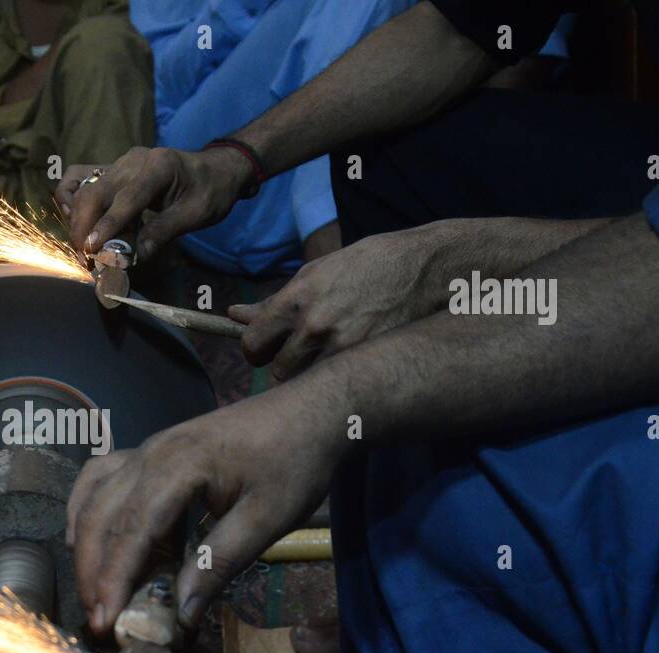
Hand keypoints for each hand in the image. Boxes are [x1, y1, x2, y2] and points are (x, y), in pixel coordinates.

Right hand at [57, 146, 251, 262]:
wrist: (215, 170)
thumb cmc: (210, 191)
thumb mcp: (195, 214)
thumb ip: (163, 231)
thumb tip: (134, 256)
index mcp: (159, 167)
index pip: (126, 198)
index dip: (107, 225)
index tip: (92, 249)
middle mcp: (133, 161)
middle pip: (95, 192)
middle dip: (83, 227)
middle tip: (85, 259)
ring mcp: (119, 163)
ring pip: (83, 187)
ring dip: (76, 218)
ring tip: (83, 245)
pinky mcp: (113, 169)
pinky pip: (80, 178)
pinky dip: (71, 198)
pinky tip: (75, 219)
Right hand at [66, 379, 347, 634]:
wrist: (310, 411)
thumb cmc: (295, 461)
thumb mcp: (268, 519)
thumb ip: (219, 563)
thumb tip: (180, 612)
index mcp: (178, 467)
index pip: (132, 529)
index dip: (114, 578)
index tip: (106, 621)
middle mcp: (150, 453)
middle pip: (101, 516)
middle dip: (93, 571)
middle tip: (98, 619)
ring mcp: (147, 448)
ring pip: (94, 497)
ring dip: (86, 545)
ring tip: (93, 589)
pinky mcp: (152, 451)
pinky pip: (101, 478)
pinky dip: (87, 511)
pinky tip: (87, 538)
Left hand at [230, 228, 443, 379]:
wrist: (424, 267)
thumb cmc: (366, 264)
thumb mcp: (316, 272)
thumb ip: (275, 300)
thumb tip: (234, 315)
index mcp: (297, 298)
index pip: (252, 344)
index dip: (255, 350)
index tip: (266, 348)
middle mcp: (315, 325)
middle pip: (278, 370)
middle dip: (284, 364)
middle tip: (300, 353)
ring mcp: (342, 346)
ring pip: (307, 381)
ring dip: (311, 373)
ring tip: (329, 354)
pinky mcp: (367, 360)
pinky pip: (338, 381)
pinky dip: (339, 377)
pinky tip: (351, 362)